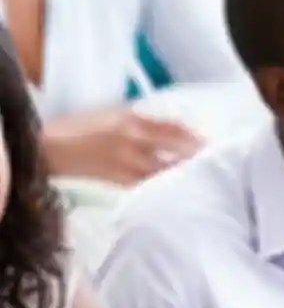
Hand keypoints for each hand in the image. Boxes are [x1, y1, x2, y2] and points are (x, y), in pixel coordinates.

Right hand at [44, 107, 202, 185]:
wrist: (45, 148)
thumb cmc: (78, 127)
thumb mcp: (111, 114)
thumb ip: (139, 118)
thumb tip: (168, 127)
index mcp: (133, 119)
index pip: (175, 129)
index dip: (195, 139)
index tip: (211, 145)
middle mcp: (133, 139)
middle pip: (176, 152)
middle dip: (196, 160)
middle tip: (214, 166)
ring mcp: (125, 161)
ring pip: (164, 172)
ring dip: (181, 177)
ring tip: (198, 181)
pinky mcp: (115, 180)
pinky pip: (145, 186)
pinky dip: (159, 188)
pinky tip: (170, 193)